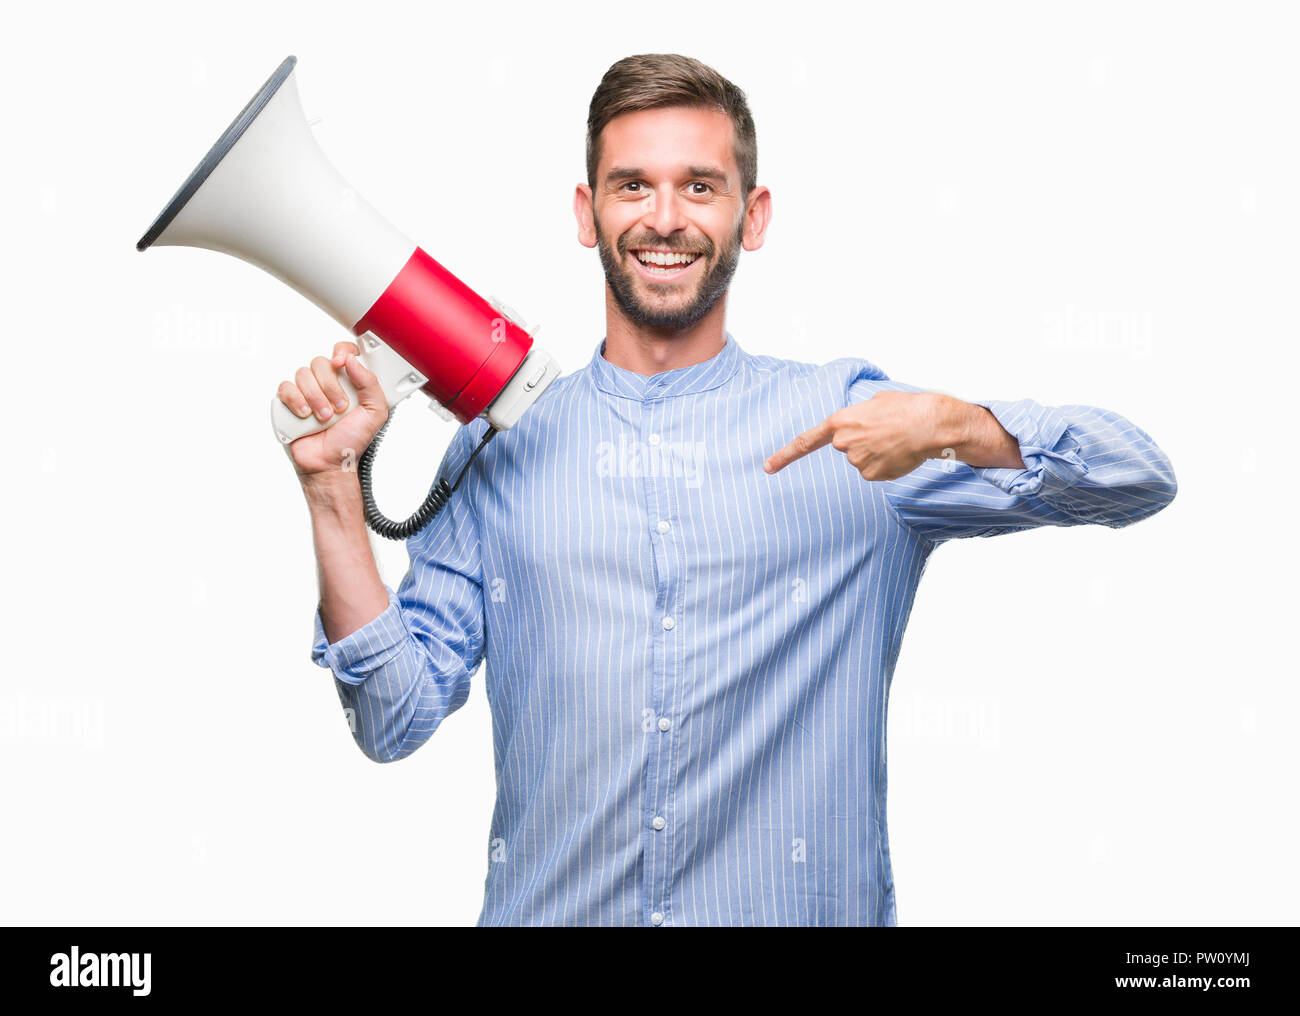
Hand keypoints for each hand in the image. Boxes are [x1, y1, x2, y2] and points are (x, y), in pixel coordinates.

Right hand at [275, 341, 388, 480]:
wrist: (330, 463)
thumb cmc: (352, 440)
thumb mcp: (375, 412)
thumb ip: (370, 384)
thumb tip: (352, 360)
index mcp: (349, 381)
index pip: (343, 352)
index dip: (341, 352)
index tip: (342, 363)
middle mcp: (327, 382)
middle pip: (321, 362)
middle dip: (330, 386)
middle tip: (339, 408)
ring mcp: (307, 391)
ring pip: (303, 374)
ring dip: (315, 398)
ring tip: (324, 417)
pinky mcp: (289, 402)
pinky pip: (286, 387)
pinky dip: (296, 401)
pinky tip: (305, 415)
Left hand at [764, 391, 947, 480]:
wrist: (928, 424)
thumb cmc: (905, 408)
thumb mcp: (874, 401)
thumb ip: (858, 416)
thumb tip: (862, 428)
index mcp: (840, 422)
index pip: (805, 442)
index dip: (784, 455)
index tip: (767, 467)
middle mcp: (843, 443)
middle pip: (845, 447)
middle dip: (861, 441)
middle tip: (884, 431)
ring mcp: (857, 462)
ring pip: (862, 460)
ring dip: (876, 452)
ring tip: (895, 440)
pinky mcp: (872, 475)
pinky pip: (875, 471)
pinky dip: (886, 465)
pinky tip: (898, 453)